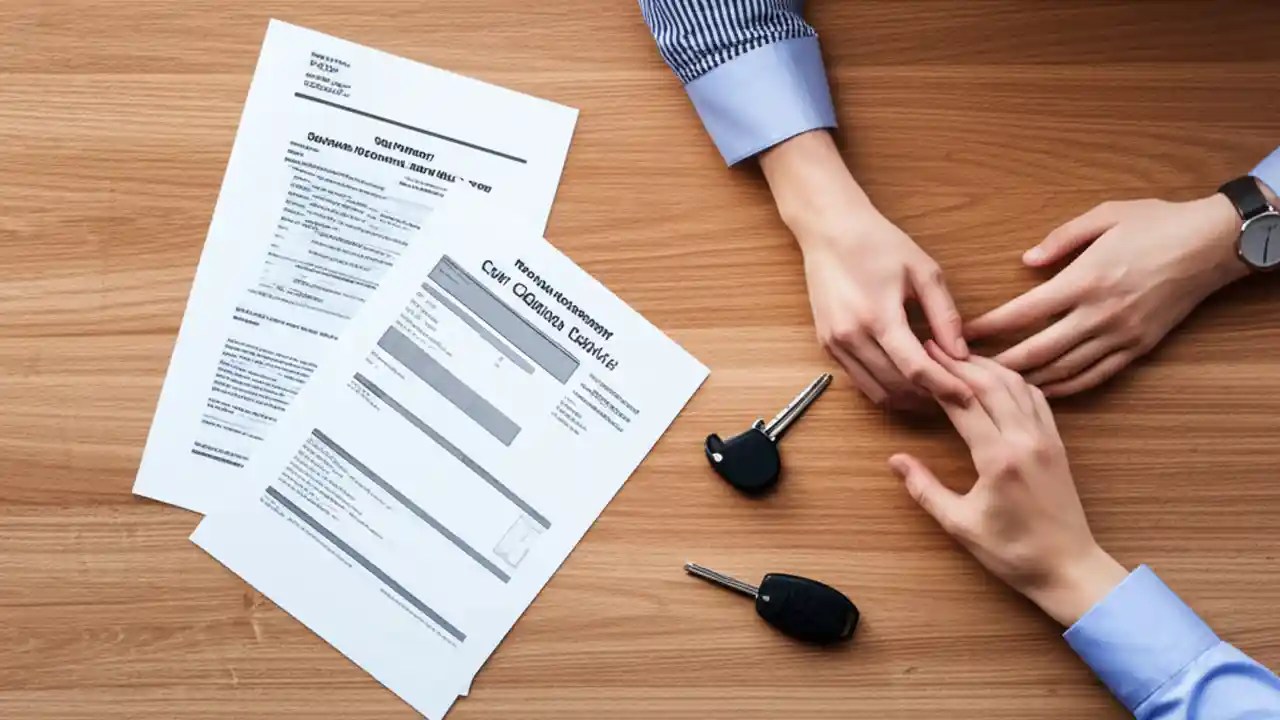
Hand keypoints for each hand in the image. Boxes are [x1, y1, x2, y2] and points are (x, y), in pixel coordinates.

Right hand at [760, 131, 970, 408]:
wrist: (828, 230)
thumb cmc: (877, 243)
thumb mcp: (923, 271)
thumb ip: (945, 315)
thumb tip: (962, 353)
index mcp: (878, 316)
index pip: (916, 369)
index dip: (946, 388)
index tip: (969, 396)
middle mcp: (851, 337)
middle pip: (897, 387)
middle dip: (930, 397)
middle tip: (957, 395)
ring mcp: (835, 345)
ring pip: (877, 392)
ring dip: (908, 399)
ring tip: (936, 391)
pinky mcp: (827, 346)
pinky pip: (861, 382)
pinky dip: (887, 388)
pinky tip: (908, 379)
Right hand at [889, 343, 1127, 625]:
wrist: (1069, 567)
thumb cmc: (1013, 552)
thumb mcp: (959, 524)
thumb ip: (925, 488)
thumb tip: (896, 460)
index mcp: (998, 459)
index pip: (963, 402)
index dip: (939, 377)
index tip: (918, 359)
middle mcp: (1025, 439)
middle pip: (989, 383)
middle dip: (959, 361)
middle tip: (932, 345)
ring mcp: (1045, 438)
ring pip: (1015, 384)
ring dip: (986, 365)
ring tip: (958, 355)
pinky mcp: (1057, 442)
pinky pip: (1036, 397)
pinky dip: (1013, 379)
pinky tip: (996, 376)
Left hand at [966, 195, 1247, 396]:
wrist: (1211, 245)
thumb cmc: (1156, 224)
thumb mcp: (1104, 216)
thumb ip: (1060, 239)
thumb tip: (1026, 260)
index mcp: (1083, 281)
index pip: (1022, 313)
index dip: (988, 329)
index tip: (962, 337)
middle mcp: (1098, 315)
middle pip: (1036, 351)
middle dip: (998, 366)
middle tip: (967, 374)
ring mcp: (1119, 336)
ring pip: (1063, 370)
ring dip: (1027, 382)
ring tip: (996, 388)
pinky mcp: (1138, 349)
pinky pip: (1094, 376)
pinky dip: (1065, 387)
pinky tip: (1043, 390)